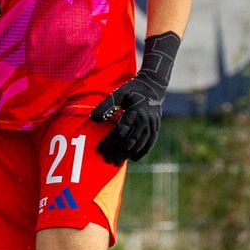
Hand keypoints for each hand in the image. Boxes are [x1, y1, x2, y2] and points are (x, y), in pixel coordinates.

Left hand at [91, 32, 181, 164]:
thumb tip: (93, 118)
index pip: (120, 132)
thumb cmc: (132, 89)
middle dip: (117, 151)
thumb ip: (106, 105)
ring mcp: (152, 125)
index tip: (100, 148)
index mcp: (135, 112)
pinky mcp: (156, 127)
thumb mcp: (118, 93)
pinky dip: (141, 152)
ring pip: (139, 144)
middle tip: (107, 159)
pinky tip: (132, 158)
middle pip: (130, 141)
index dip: (110, 142)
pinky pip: (150, 143)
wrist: (153, 87)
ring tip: (117, 162)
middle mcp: (145, 120)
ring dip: (127, 154)